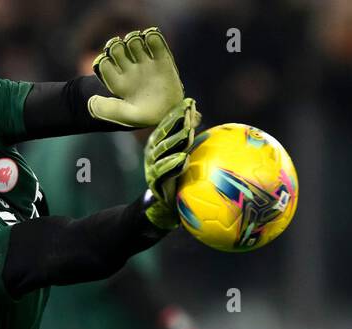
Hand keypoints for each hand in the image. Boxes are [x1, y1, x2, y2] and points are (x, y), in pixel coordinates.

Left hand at [87, 27, 184, 127]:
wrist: (171, 115)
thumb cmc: (146, 116)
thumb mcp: (126, 116)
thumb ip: (108, 109)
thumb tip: (91, 100)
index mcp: (119, 82)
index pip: (105, 66)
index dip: (104, 62)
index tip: (106, 62)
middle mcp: (130, 71)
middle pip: (117, 50)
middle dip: (116, 47)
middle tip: (119, 49)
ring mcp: (146, 64)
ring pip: (134, 43)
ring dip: (133, 39)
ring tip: (136, 44)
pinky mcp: (162, 60)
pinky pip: (155, 43)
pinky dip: (152, 37)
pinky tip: (150, 36)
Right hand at [143, 97, 200, 230]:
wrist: (161, 205)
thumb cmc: (176, 176)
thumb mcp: (182, 153)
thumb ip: (187, 136)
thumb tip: (199, 116)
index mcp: (160, 142)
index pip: (169, 123)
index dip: (179, 112)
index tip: (190, 101)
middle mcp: (153, 151)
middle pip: (165, 132)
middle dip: (176, 120)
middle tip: (187, 109)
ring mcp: (152, 165)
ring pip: (164, 149)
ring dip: (176, 139)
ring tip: (188, 131)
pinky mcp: (154, 181)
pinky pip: (164, 172)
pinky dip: (173, 165)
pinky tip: (183, 159)